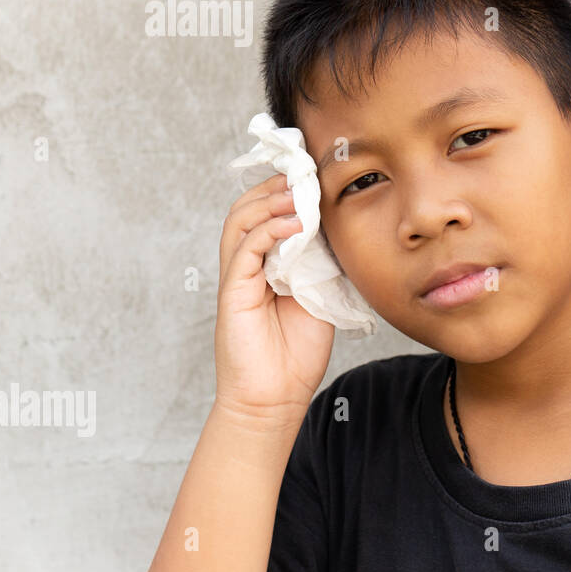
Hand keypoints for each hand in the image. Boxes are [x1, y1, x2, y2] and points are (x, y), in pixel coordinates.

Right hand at [213, 172, 334, 423]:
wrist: (276, 397)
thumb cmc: (297, 352)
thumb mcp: (321, 294)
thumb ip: (323, 262)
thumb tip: (338, 227)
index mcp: (268, 263)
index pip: (269, 213)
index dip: (288, 191)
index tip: (315, 173)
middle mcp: (248, 264)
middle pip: (249, 207)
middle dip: (276, 186)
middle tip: (305, 173)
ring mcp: (237, 276)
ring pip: (241, 221)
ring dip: (270, 202)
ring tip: (299, 194)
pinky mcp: (233, 291)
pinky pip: (244, 249)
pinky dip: (267, 231)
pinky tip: (292, 225)